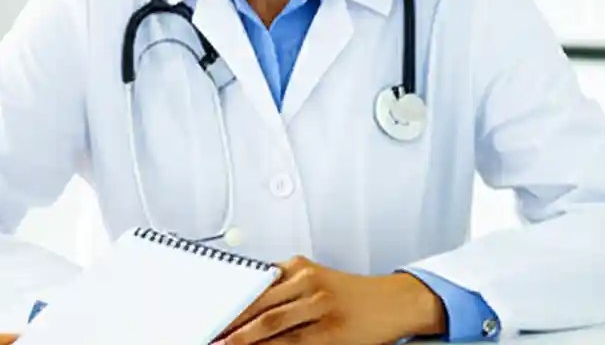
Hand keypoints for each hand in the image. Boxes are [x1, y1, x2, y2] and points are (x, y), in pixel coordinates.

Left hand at [214, 256, 446, 344]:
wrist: (395, 301)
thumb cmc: (351, 293)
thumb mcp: (314, 278)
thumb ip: (282, 287)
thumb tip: (244, 303)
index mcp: (298, 267)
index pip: (252, 284)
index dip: (228, 302)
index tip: (209, 315)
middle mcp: (307, 283)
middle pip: (257, 305)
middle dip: (229, 323)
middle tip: (208, 334)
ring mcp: (320, 307)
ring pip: (271, 325)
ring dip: (242, 339)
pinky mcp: (332, 332)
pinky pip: (293, 343)